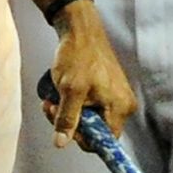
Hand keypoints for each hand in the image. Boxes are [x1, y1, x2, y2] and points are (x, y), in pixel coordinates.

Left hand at [40, 7, 135, 149]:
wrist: (80, 29)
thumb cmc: (77, 56)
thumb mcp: (69, 90)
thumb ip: (67, 118)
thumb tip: (61, 143)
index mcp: (120, 108)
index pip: (105, 141)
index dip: (81, 138)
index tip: (62, 124)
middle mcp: (122, 105)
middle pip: (95, 130)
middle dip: (69, 121)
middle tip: (50, 106)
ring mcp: (115, 97)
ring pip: (89, 117)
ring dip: (67, 111)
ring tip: (52, 97)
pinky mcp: (106, 89)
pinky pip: (89, 105)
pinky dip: (73, 102)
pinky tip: (60, 91)